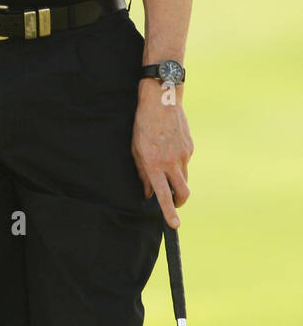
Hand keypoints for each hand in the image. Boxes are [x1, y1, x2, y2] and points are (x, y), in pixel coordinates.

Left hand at [131, 81, 192, 227]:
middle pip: (183, 193)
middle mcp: (171, 162)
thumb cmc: (143, 126)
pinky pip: (185, 163)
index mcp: (155, 164)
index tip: (174, 225)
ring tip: (165, 168)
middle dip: (180, 203)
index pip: (163, 194)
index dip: (169, 212)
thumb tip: (148, 193)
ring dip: (177, 181)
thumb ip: (142, 174)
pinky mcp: (190, 147)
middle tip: (174, 204)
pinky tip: (169, 149)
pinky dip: (178, 163)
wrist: (161, 100)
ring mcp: (183, 155)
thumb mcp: (135, 150)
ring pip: (184, 178)